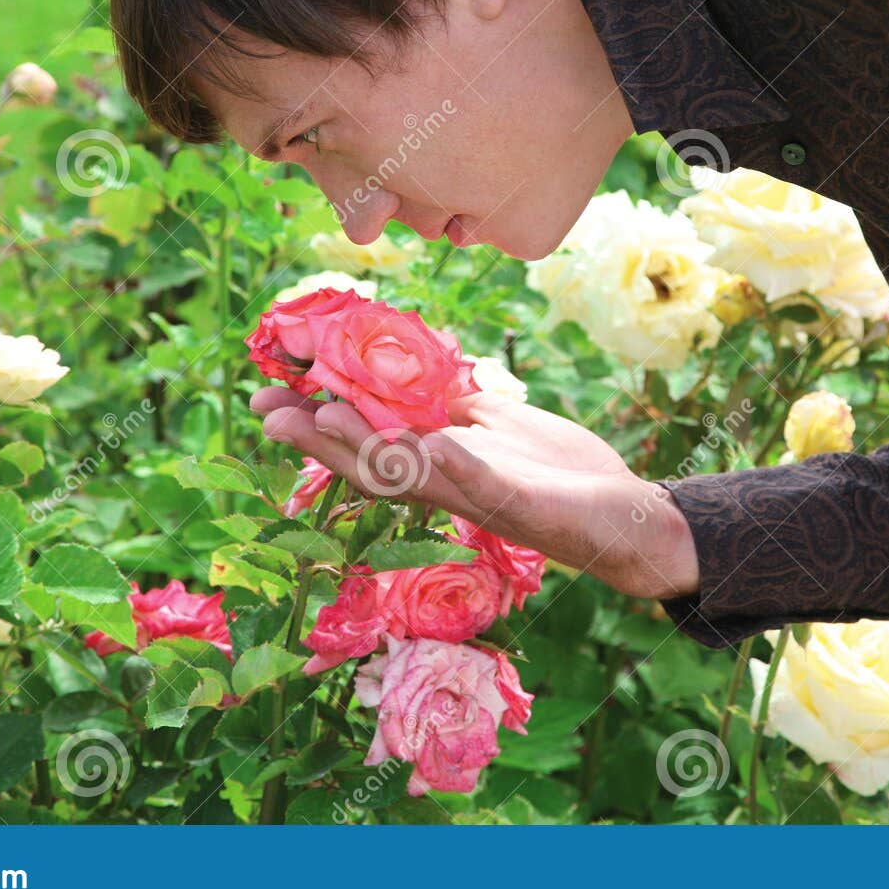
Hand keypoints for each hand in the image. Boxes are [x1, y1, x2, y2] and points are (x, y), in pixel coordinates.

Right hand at [250, 385, 700, 600]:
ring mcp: (480, 499)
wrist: (620, 512)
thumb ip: (452, 409)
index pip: (363, 440)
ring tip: (326, 414)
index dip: (314, 420)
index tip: (270, 389)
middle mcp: (446, 486)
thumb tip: (411, 376)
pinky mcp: (522, 506)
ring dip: (368, 448)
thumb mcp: (496, 426)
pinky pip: (487, 487)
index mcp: (436, 463)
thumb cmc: (556, 470)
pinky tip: (439, 444)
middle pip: (367, 465)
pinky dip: (463, 467)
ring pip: (412, 478)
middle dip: (316, 438)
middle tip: (268, 411)